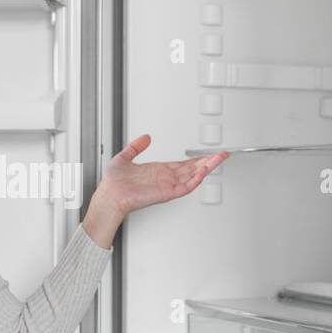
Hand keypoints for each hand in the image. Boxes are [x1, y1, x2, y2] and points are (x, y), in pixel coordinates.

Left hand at [98, 134, 227, 215]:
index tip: (208, 154)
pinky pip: (186, 186)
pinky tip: (205, 170)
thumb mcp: (124, 157)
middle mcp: (165, 179)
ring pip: (193, 176)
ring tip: (220, 159)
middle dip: (208, 162)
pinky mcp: (166, 194)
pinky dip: (196, 179)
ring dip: (207, 167)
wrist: (109, 195)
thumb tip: (146, 137)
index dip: (196, 159)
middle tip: (222, 154)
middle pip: (192, 170)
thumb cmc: (113, 182)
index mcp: (158, 172)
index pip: (183, 165)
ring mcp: (167, 187)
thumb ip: (136, 146)